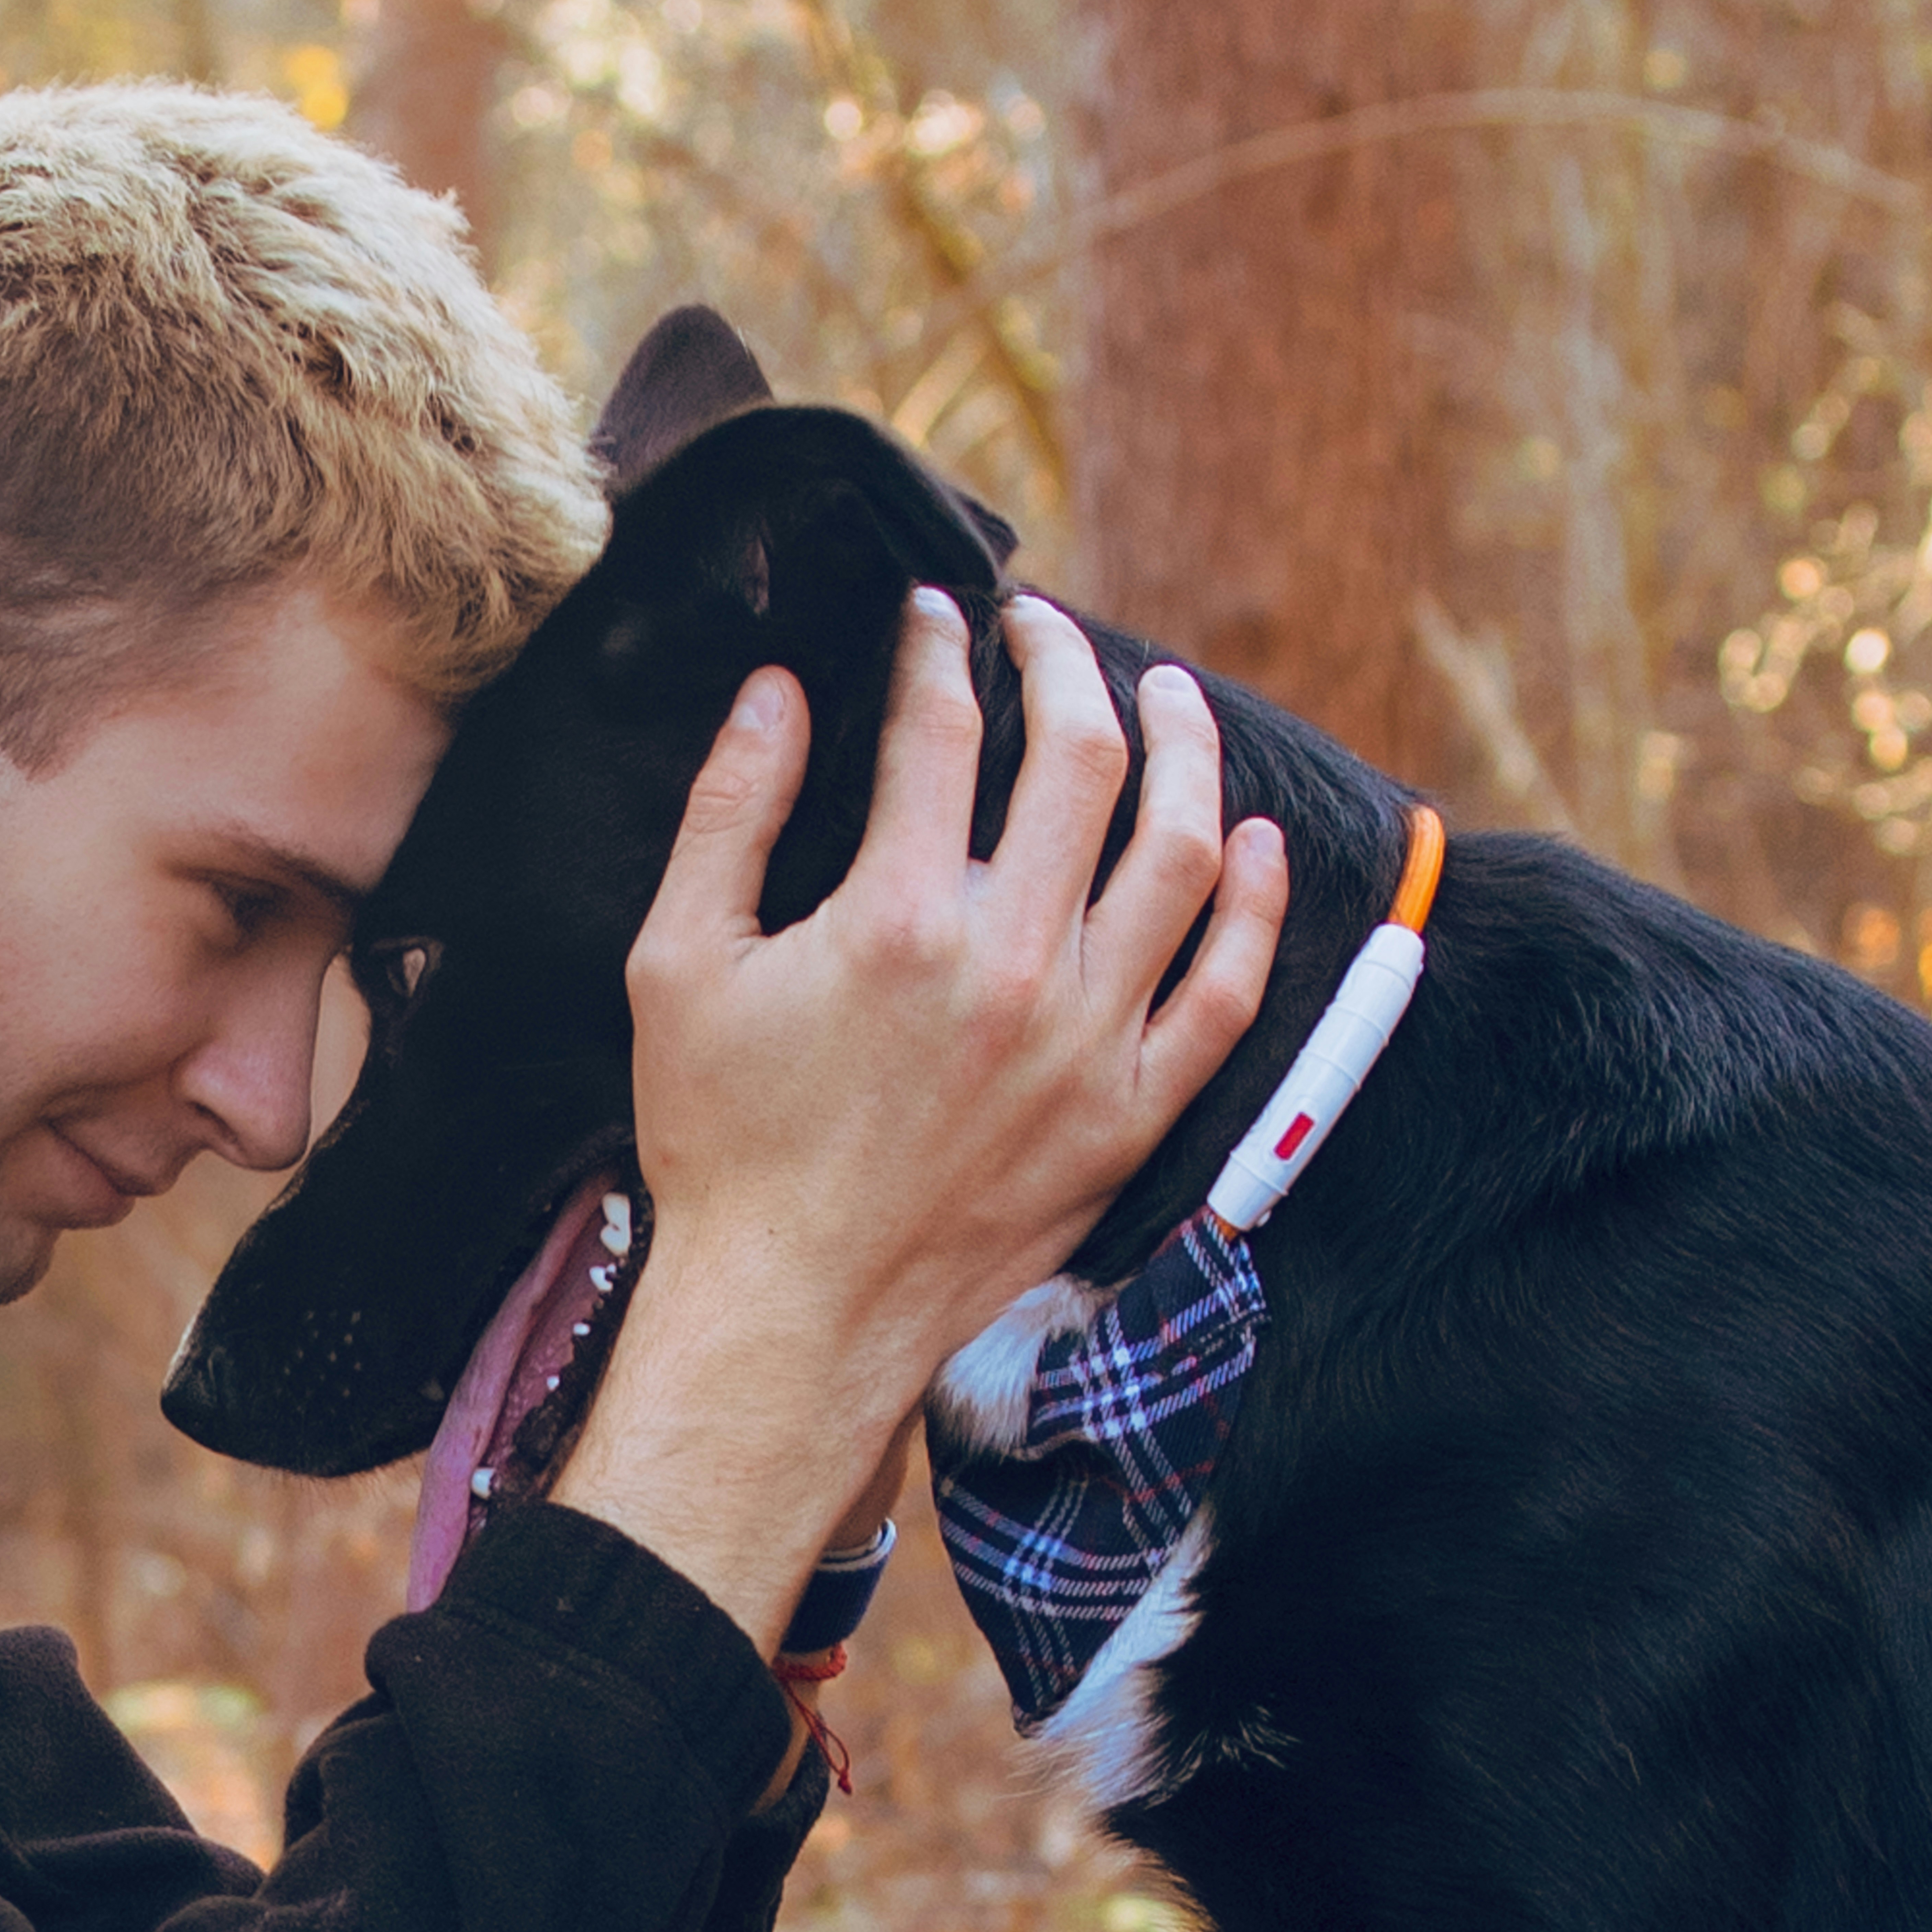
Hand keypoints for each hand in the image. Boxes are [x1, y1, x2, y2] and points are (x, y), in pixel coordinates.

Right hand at [553, 590, 1287, 1650]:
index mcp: (897, 921)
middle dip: (1066, 666)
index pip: (939, 729)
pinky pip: (1224, 989)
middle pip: (1084, 761)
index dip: (933, 650)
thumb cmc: (721, 1141)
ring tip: (1167, 697)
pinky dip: (1253, 904)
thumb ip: (729, 815)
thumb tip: (775, 692)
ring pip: (1181, 855)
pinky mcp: (1128, 1116)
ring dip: (1185, 753)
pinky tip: (1250, 839)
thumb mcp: (678, 963)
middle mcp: (1011, 968)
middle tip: (1043, 632)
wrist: (791, 1312)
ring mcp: (1087, 1044)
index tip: (931, 619)